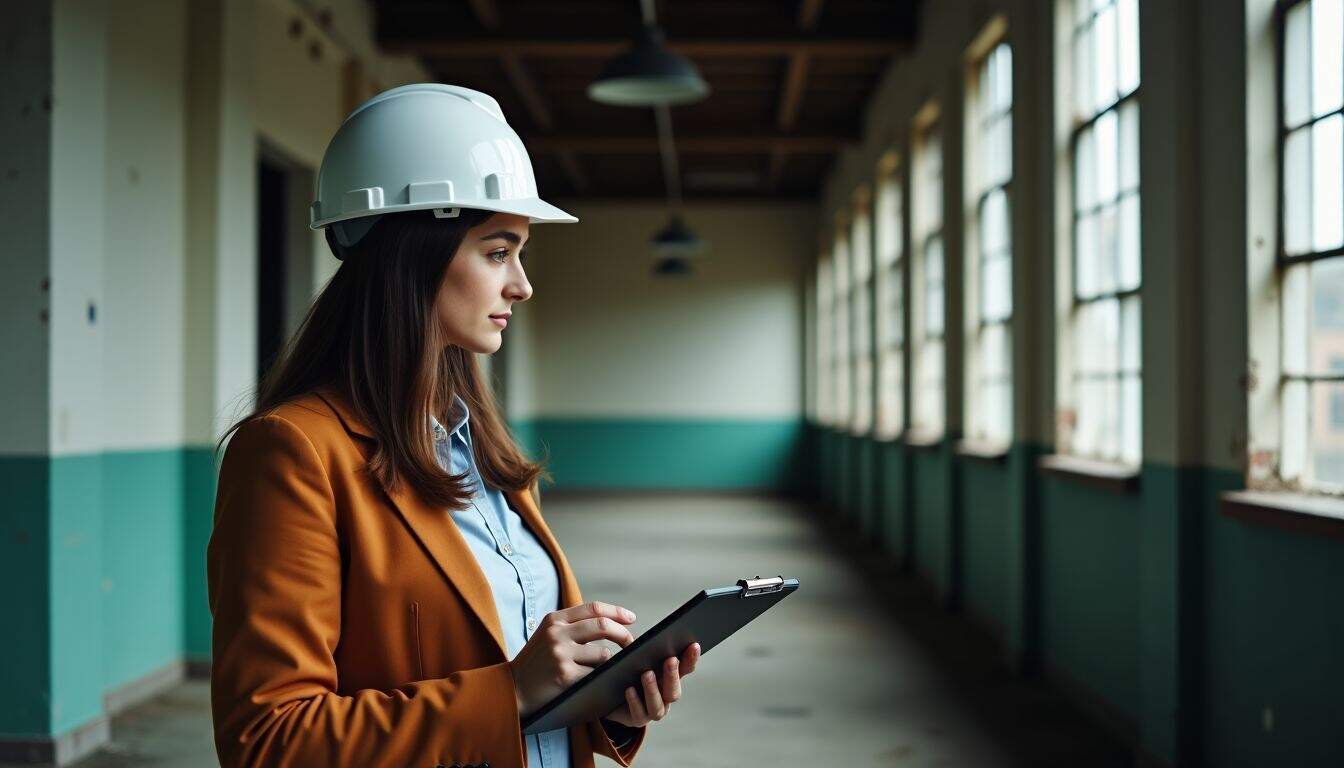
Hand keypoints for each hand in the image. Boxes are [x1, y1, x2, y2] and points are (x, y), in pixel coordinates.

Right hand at [508, 601, 637, 717]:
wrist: (513, 688)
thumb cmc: (536, 662)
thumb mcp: (548, 634)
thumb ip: (572, 625)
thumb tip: (611, 622)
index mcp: (555, 619)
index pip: (594, 608)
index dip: (616, 612)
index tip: (631, 618)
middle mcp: (557, 633)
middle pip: (603, 625)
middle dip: (623, 635)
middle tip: (631, 644)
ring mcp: (560, 653)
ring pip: (603, 653)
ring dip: (611, 662)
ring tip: (609, 668)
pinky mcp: (564, 675)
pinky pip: (595, 673)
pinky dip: (602, 677)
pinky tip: (601, 680)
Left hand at [602, 642, 699, 727]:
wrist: (611, 697)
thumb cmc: (627, 673)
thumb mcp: (636, 658)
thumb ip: (643, 650)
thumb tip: (648, 637)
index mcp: (669, 679)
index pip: (685, 670)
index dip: (691, 659)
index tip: (694, 645)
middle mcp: (665, 697)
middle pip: (674, 691)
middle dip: (672, 675)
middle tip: (671, 659)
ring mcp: (653, 710)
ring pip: (658, 706)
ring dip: (653, 690)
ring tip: (646, 674)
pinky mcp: (637, 720)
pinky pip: (638, 714)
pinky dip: (634, 701)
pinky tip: (629, 690)